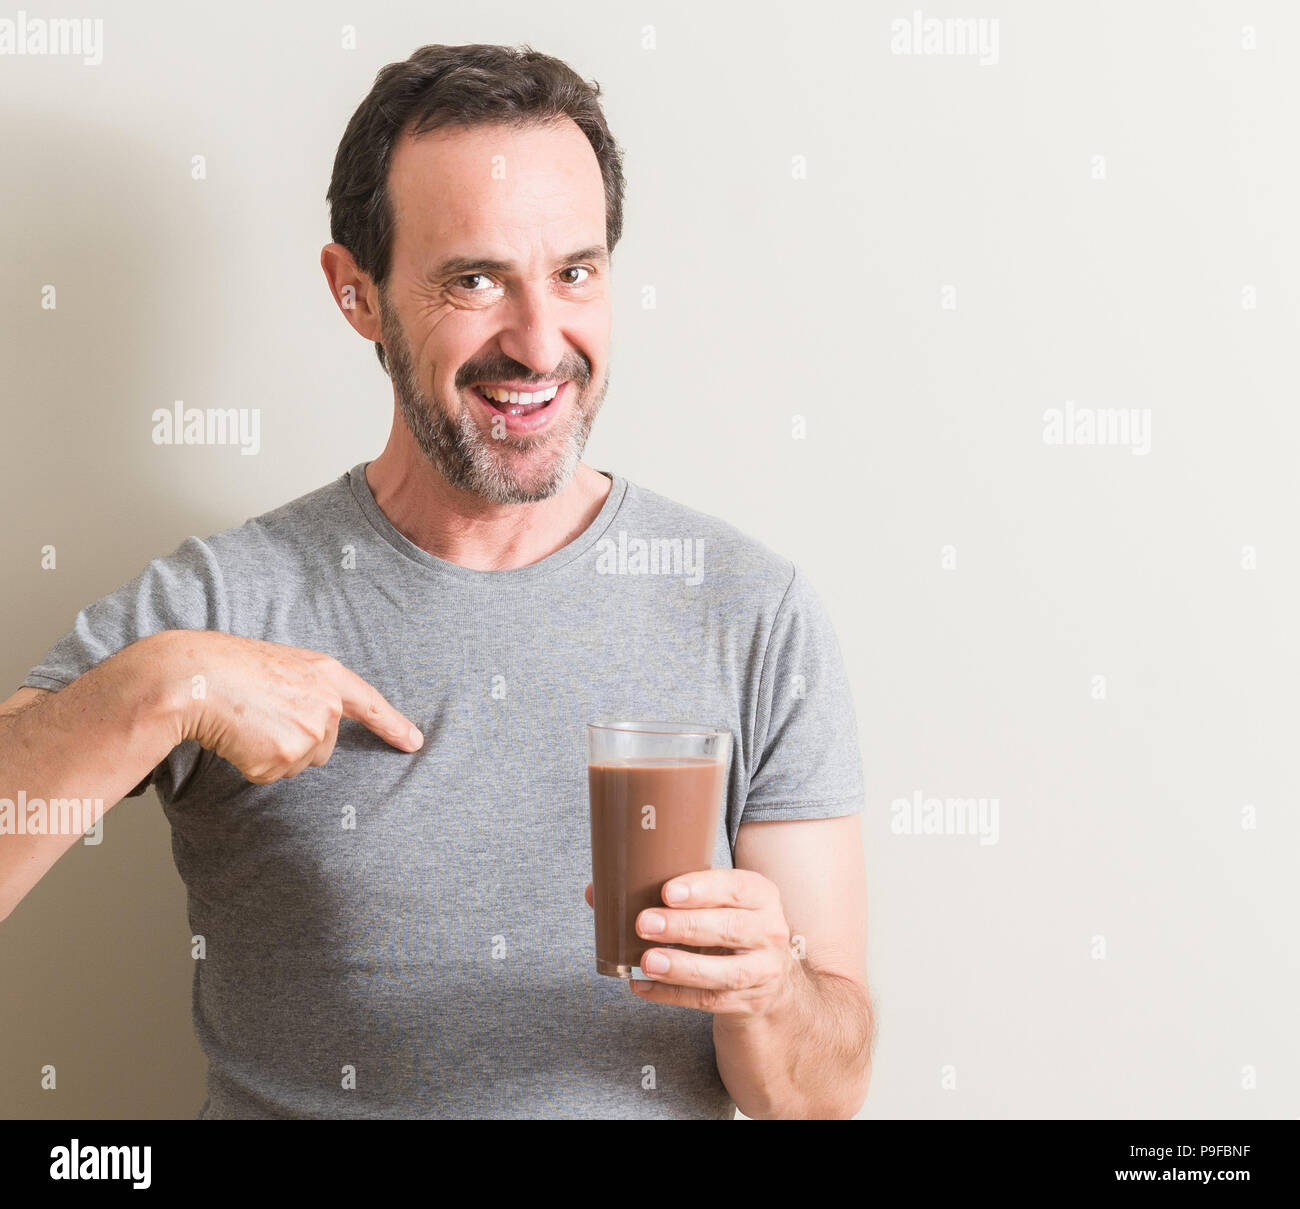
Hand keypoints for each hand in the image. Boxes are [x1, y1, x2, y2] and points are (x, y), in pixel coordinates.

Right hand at [159, 630, 422, 782]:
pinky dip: (251, 763)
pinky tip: (238, 737)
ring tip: (247, 721)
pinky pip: (271, 774)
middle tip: (261, 714)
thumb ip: (312, 691)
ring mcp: (309, 732)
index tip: (414, 742)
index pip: (370, 704)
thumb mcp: (285, 666)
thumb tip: (319, 731)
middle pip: (323, 745)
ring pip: (297, 763)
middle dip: (295, 739)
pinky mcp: (284, 757)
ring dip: (272, 752)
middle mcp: (327, 705)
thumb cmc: (231, 666)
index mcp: (328, 674)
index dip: (393, 725)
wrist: (195, 677)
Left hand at [582, 869, 798, 1020]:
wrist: (765, 977)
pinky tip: (643, 986)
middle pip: (730, 927)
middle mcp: (770, 930)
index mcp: (760, 894)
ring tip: (647, 961)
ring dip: (682, 966)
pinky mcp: (750, 1002)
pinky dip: (673, 995)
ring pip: (725, 971)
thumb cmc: (725, 927)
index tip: (668, 891)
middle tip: (644, 923)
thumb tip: (595, 890)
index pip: (737, 887)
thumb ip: (663, 894)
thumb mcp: (711, 903)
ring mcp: (764, 970)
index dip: (703, 888)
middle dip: (684, 926)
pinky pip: (709, 1001)